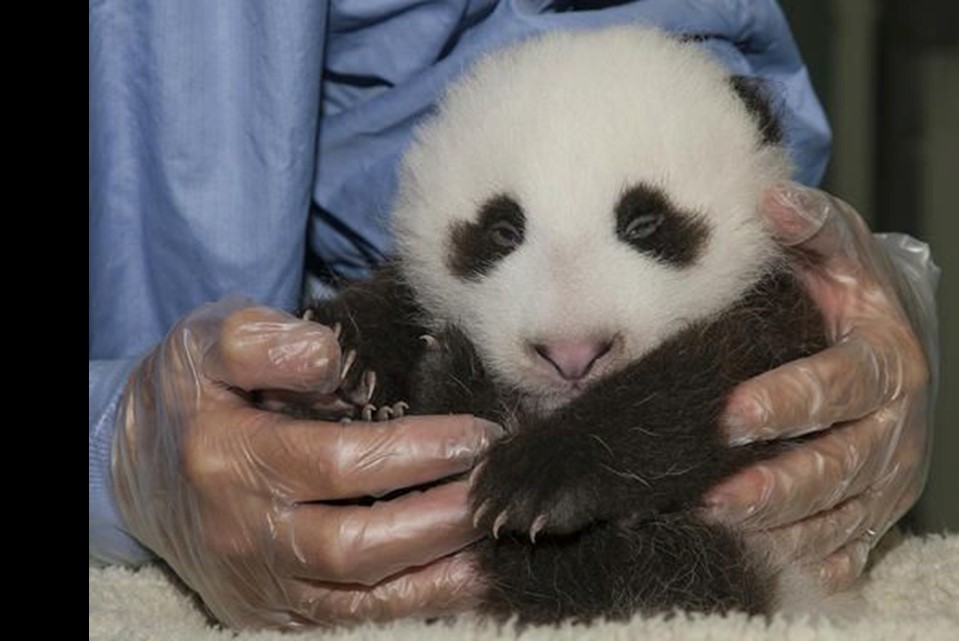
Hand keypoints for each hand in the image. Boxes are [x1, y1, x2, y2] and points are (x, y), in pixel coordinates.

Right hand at [111, 298, 502, 628]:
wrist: (135, 469)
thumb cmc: (192, 396)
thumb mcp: (208, 344)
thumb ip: (263, 340)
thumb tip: (328, 358)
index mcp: (228, 459)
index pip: (339, 463)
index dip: (418, 452)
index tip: (477, 436)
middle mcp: (244, 533)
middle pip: (357, 543)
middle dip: (441, 517)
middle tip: (497, 485)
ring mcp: (261, 583)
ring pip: (362, 596)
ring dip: (440, 568)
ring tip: (498, 532)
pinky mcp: (277, 612)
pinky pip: (356, 619)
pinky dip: (419, 602)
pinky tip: (468, 573)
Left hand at [705, 183, 938, 591]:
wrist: (892, 346)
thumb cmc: (853, 297)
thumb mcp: (841, 253)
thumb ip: (811, 226)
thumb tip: (769, 197)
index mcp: (885, 361)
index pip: (839, 387)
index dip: (789, 403)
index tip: (732, 415)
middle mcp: (893, 429)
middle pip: (836, 468)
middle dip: (776, 487)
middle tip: (714, 498)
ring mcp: (885, 482)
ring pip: (833, 519)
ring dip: (774, 530)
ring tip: (710, 529)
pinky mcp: (872, 518)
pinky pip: (839, 553)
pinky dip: (799, 561)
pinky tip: (749, 559)